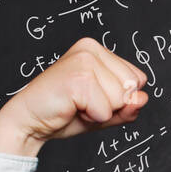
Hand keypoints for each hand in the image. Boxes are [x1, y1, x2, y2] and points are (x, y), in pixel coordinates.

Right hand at [0, 38, 148, 156]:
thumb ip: (128, 107)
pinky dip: (92, 118)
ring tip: (76, 105)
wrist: (28, 122)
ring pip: (120, 99)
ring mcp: (84, 61)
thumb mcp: (106, 111)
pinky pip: (105, 110)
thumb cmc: (65, 112)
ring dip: (100, 112)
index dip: (120, 98)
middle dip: (112, 105)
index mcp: (99, 51)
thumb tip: (142, 99)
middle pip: (132, 87)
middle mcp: (91, 49)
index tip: (92, 98)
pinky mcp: (78, 78)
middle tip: (82, 103)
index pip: (138, 79)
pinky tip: (71, 108)